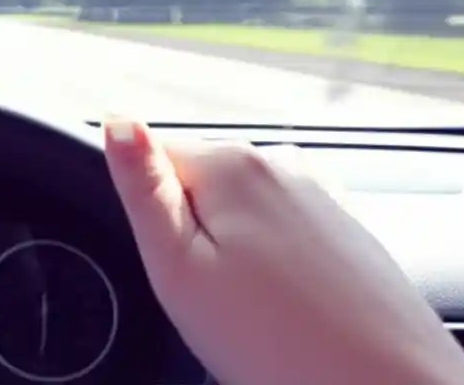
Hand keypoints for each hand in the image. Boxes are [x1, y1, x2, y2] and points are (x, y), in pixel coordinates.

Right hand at [103, 118, 463, 384]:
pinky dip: (272, 272)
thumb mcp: (179, 269)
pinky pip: (280, 238)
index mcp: (233, 164)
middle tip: (214, 302)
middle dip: (193, 240)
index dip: (151, 220)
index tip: (179, 270)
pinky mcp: (346, 230)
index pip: (152, 160)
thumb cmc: (279, 345)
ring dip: (234, 259)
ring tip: (255, 314)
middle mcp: (281, 163)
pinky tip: (289, 314)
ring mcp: (321, 195)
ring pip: (240, 217)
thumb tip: (117, 119)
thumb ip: (143, 188)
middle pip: (198, 188)